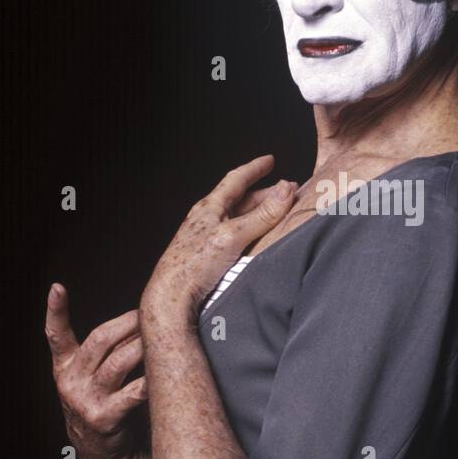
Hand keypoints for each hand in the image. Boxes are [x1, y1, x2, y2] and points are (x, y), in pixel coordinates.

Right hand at [45, 284, 150, 458]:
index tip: (58, 288)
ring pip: (120, 361)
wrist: (104, 458)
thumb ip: (105, 353)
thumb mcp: (92, 380)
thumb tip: (139, 320)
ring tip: (164, 337)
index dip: (56, 311)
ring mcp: (85, 400)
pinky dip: (150, 381)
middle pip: (101, 339)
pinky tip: (163, 374)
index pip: (56, 335)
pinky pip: (132, 392)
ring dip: (145, 346)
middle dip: (130, 323)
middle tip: (152, 313)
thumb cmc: (104, 409)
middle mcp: (70, 382)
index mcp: (64, 368)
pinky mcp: (103, 418)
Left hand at [140, 154, 297, 329]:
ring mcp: (206, 238)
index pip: (236, 179)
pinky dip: (251, 232)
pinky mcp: (207, 257)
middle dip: (264, 194)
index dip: (255, 168)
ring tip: (276, 215)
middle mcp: (207, 220)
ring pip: (238, 218)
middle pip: (240, 199)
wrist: (171, 298)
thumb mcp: (233, 235)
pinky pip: (235, 236)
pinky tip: (256, 241)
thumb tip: (285, 191)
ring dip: (259, 214)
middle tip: (286, 193)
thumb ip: (262, 215)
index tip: (269, 160)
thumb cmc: (193, 266)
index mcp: (209, 208)